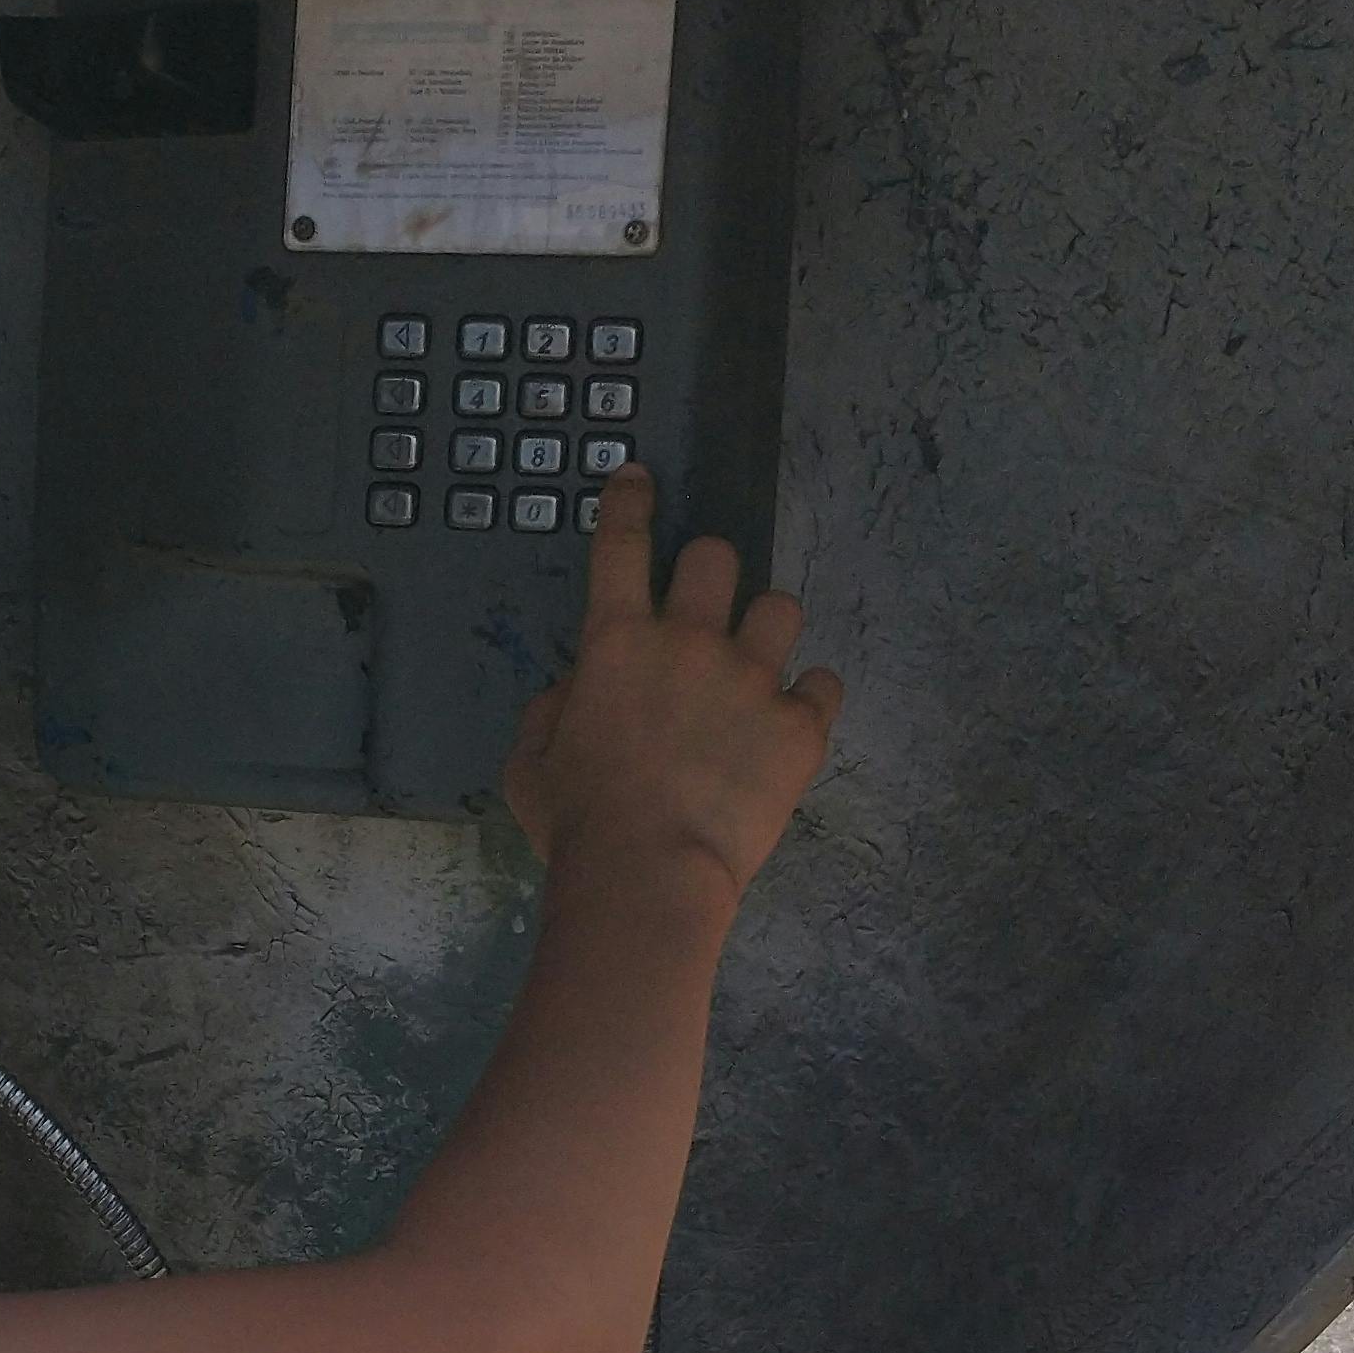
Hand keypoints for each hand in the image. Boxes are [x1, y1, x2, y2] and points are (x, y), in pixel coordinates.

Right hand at [500, 467, 838, 905]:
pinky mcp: (799, 726)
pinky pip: (823, 683)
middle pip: (717, 557)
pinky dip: (808, 698)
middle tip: (704, 609)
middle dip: (711, 572)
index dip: (629, 501)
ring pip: (781, 607)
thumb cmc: (577, 824)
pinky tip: (791, 721)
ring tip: (756, 666)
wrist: (648, 875)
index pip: (621, 544)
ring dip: (766, 629)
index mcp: (616, 643)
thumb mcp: (530, 765)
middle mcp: (689, 641)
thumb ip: (550, 712)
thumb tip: (575, 692)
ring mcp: (752, 679)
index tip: (637, 477)